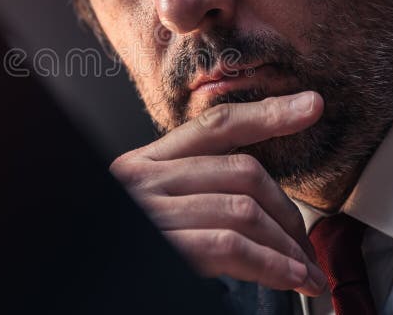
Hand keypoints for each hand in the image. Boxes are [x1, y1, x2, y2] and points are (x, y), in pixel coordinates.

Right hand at [109, 91, 326, 296]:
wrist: (84, 285)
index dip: (266, 114)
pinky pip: (231, 246)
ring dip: (287, 247)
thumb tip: (255, 204)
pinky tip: (289, 278)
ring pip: (244, 210)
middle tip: (305, 246)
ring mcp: (153, 211)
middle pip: (241, 171)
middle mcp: (146, 179)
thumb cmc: (124, 251)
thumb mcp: (150, 209)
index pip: (215, 125)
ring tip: (303, 273)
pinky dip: (271, 265)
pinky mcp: (166, 245)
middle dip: (288, 210)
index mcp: (144, 163)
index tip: (309, 107)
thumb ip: (189, 192)